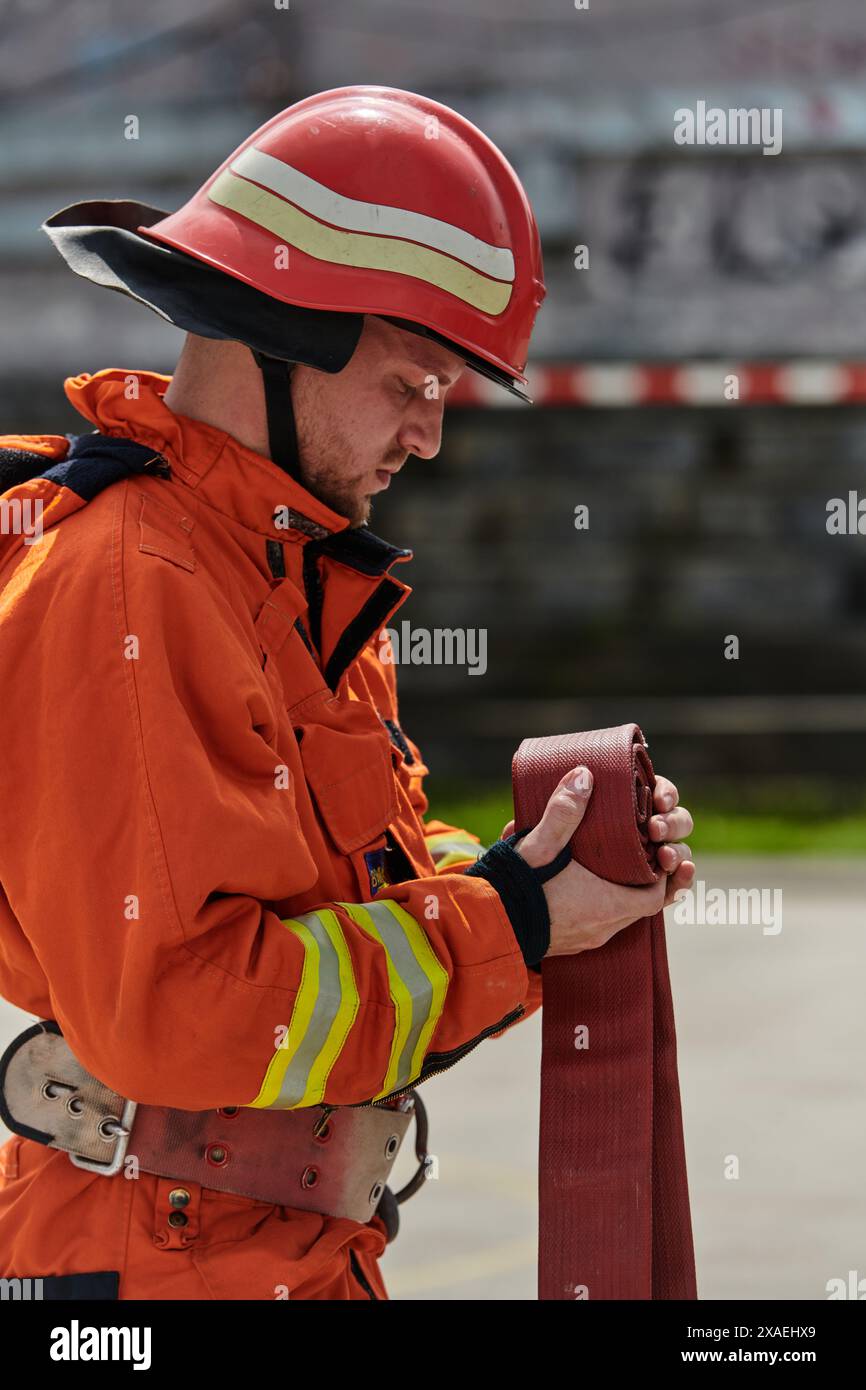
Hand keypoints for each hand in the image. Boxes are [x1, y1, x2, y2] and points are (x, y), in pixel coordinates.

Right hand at [500, 766, 694, 956]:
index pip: (654, 896)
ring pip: (617, 919)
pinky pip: (595, 926)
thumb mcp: (540, 844)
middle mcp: (601, 929)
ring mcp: (584, 940)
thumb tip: (584, 775)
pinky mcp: (567, 945)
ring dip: (620, 895)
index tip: (659, 855)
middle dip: (645, 883)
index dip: (663, 877)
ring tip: (613, 870)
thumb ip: (563, 811)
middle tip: (642, 857)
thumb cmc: (515, 888)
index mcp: (606, 906)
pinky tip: (584, 889)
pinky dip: (599, 908)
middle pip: (639, 908)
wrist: (485, 927)